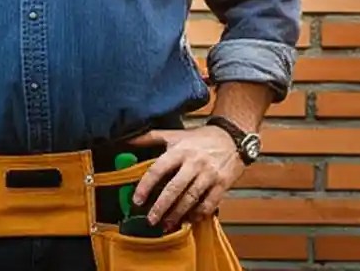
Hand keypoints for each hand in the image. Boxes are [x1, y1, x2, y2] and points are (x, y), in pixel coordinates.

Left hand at [127, 125, 244, 230]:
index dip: (146, 186)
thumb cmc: (200, 138)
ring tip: (166, 225)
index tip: (137, 200)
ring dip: (177, 214)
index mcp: (180, 150)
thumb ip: (150, 138)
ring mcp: (209, 174)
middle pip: (174, 188)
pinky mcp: (222, 184)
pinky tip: (189, 220)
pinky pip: (209, 203)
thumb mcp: (175, 134)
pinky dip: (198, 214)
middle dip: (161, 207)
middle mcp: (194, 163)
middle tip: (150, 220)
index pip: (158, 169)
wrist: (233, 137)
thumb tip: (126, 140)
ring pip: (191, 198)